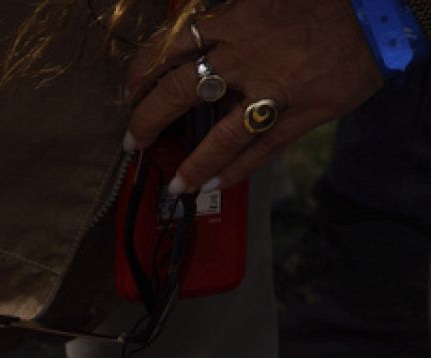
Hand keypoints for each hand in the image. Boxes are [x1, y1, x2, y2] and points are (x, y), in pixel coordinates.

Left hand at [126, 0, 381, 192]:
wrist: (380, 7)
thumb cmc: (320, 2)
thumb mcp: (263, 0)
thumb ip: (229, 21)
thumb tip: (195, 42)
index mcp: (235, 22)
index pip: (171, 48)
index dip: (142, 72)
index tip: (130, 89)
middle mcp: (246, 56)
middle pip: (180, 91)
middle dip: (148, 119)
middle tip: (133, 139)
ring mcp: (275, 88)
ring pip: (220, 134)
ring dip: (192, 164)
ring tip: (175, 185)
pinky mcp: (305, 112)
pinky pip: (262, 149)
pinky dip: (235, 170)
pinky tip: (214, 184)